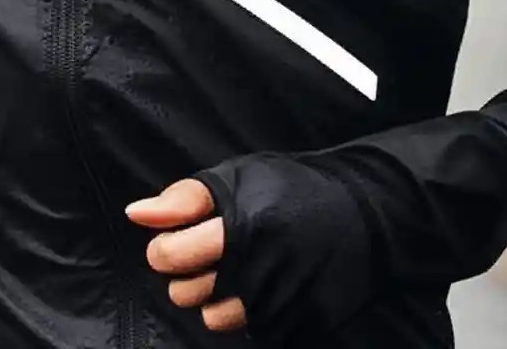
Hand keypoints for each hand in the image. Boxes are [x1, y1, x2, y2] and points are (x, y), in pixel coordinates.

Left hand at [137, 155, 376, 345]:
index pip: (172, 254)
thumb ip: (185, 199)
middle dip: (188, 276)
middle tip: (209, 257)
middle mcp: (263, 264)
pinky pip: (252, 330)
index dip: (164, 250)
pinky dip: (252, 311)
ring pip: (215, 318)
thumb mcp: (240, 177)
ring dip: (217, 299)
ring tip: (238, 272)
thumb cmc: (294, 189)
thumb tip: (136, 214)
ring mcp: (285, 297)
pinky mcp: (304, 321)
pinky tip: (267, 285)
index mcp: (244, 222)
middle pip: (187, 293)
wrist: (370, 212)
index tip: (174, 242)